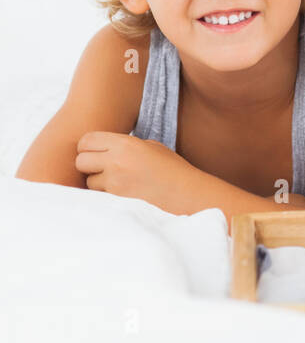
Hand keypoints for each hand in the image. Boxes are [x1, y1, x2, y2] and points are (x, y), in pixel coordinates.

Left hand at [75, 132, 196, 209]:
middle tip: (103, 169)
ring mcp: (115, 183)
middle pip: (80, 161)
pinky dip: (105, 196)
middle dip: (88, 165)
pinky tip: (122, 195)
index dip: (88, 147)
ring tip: (119, 184)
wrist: (186, 194)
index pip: (87, 140)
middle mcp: (116, 161)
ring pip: (88, 182)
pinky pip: (98, 197)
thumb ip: (124, 146)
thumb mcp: (150, 147)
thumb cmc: (171, 169)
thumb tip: (103, 149)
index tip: (97, 152)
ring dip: (97, 183)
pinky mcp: (116, 202)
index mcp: (125, 144)